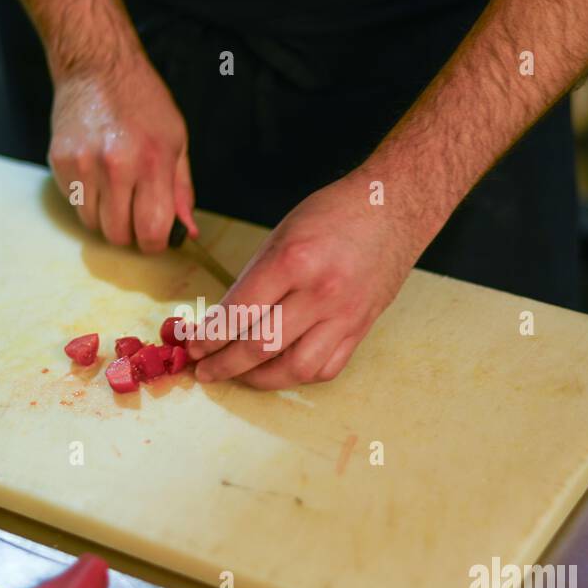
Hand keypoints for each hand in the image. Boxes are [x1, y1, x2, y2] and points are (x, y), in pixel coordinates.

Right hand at [48, 57, 196, 250]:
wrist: (97, 66)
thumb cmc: (142, 101)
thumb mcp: (176, 141)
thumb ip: (181, 190)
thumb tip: (186, 231)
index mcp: (152, 162)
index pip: (151, 231)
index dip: (154, 243)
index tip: (155, 235)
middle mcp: (117, 166)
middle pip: (117, 235)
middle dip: (128, 232)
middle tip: (134, 211)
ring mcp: (84, 165)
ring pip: (92, 224)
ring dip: (105, 216)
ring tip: (114, 187)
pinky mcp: (60, 162)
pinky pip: (74, 203)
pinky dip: (86, 198)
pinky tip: (96, 172)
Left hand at [188, 174, 421, 388]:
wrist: (393, 208)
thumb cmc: (334, 213)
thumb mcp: (282, 234)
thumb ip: (254, 279)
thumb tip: (223, 321)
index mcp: (294, 260)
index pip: (239, 313)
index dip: (210, 336)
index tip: (193, 346)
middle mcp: (321, 292)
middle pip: (260, 347)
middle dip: (223, 364)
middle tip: (203, 370)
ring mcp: (344, 315)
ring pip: (294, 369)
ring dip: (257, 379)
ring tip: (237, 376)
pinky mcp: (361, 328)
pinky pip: (326, 369)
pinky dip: (296, 375)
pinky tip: (278, 370)